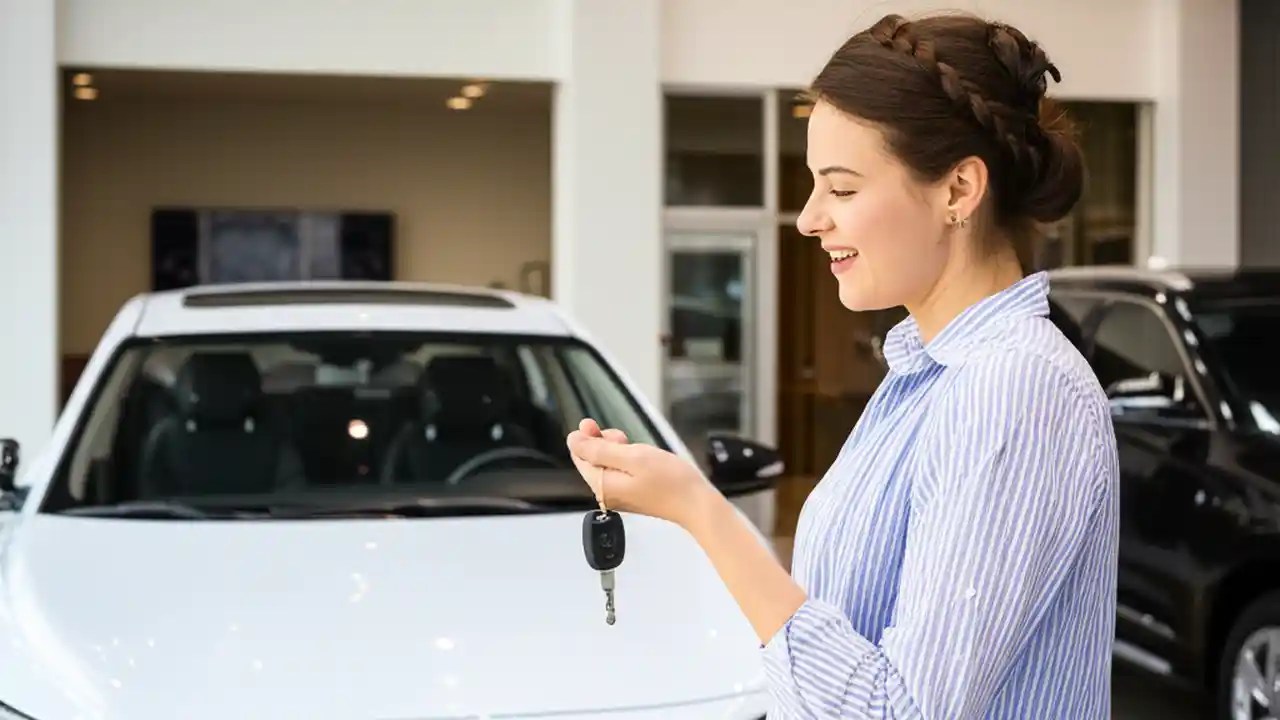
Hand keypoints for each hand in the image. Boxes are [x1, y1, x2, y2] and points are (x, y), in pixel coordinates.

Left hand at [566, 418, 716, 528]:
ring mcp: (621, 496)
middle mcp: (607, 493)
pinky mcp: (633, 495)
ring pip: (608, 464)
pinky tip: (642, 457)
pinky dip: (628, 460)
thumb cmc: (669, 480)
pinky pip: (621, 472)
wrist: (696, 503)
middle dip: (603, 442)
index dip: (584, 437)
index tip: (593, 423)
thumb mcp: (632, 456)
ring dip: (617, 450)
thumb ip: (599, 449)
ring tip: (637, 448)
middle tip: (622, 437)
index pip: (579, 456)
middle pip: (592, 460)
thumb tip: (573, 440)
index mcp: (602, 485)